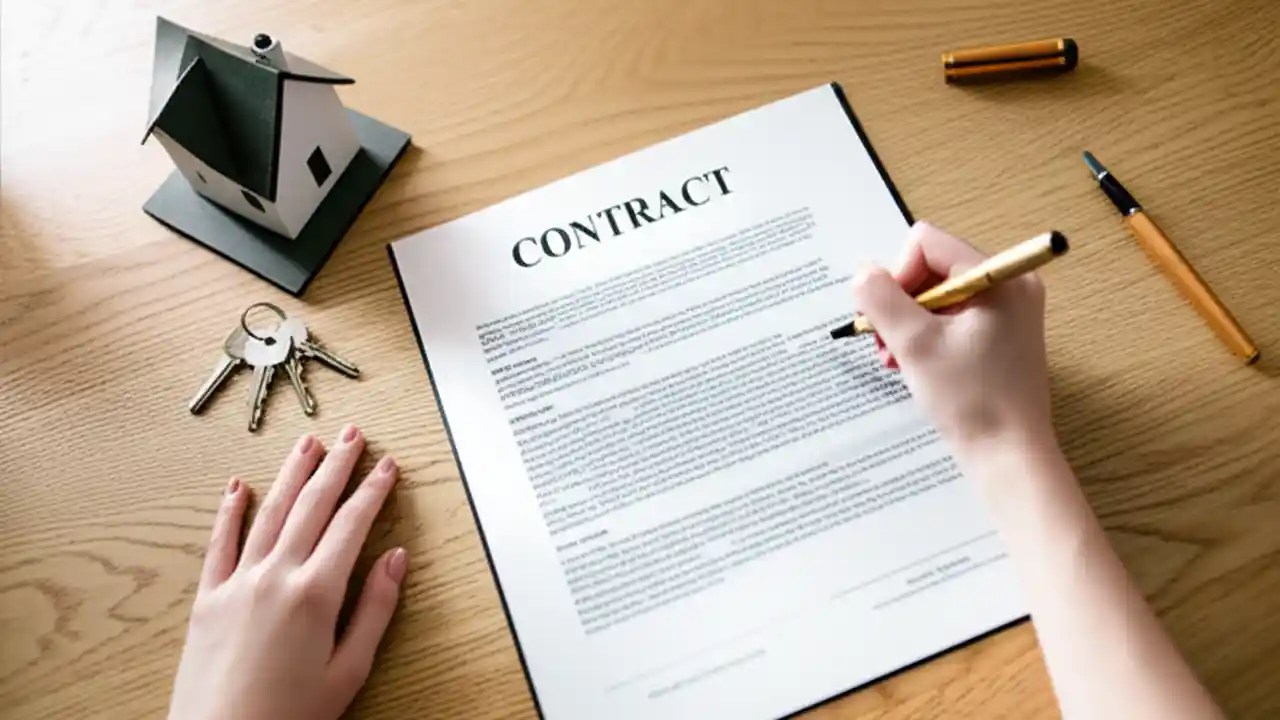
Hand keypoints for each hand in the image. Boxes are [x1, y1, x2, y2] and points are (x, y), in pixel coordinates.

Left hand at [169, 425, 404, 719]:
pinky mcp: (207, 599)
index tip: (388, 466)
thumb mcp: (348, 670)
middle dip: (337, 465)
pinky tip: (239, 486)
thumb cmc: (287, 717)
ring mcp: (237, 584)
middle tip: (353, 436)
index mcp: (316, 594)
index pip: (352, 524)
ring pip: (270, 513)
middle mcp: (275, 577)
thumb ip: (374, 609)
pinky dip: (230, 511)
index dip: (373, 490)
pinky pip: (220, 543)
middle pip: (312, 505)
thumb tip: (395, 560)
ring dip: (292, 473)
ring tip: (308, 443)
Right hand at [852, 222, 1053, 455]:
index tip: (890, 318)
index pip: (927, 243)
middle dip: (900, 301)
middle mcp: (1010, 283)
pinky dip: (925, 333)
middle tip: (884, 341)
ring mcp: (1007, 309)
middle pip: (932, 266)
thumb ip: (881, 299)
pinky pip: (951, 315)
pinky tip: (910, 361)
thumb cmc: (972, 401)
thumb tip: (862, 273)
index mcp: (1000, 276)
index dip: (898, 276)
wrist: (1008, 455)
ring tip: (894, 356)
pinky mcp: (1000, 333)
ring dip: (907, 320)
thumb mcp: (914, 344)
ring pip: (937, 293)